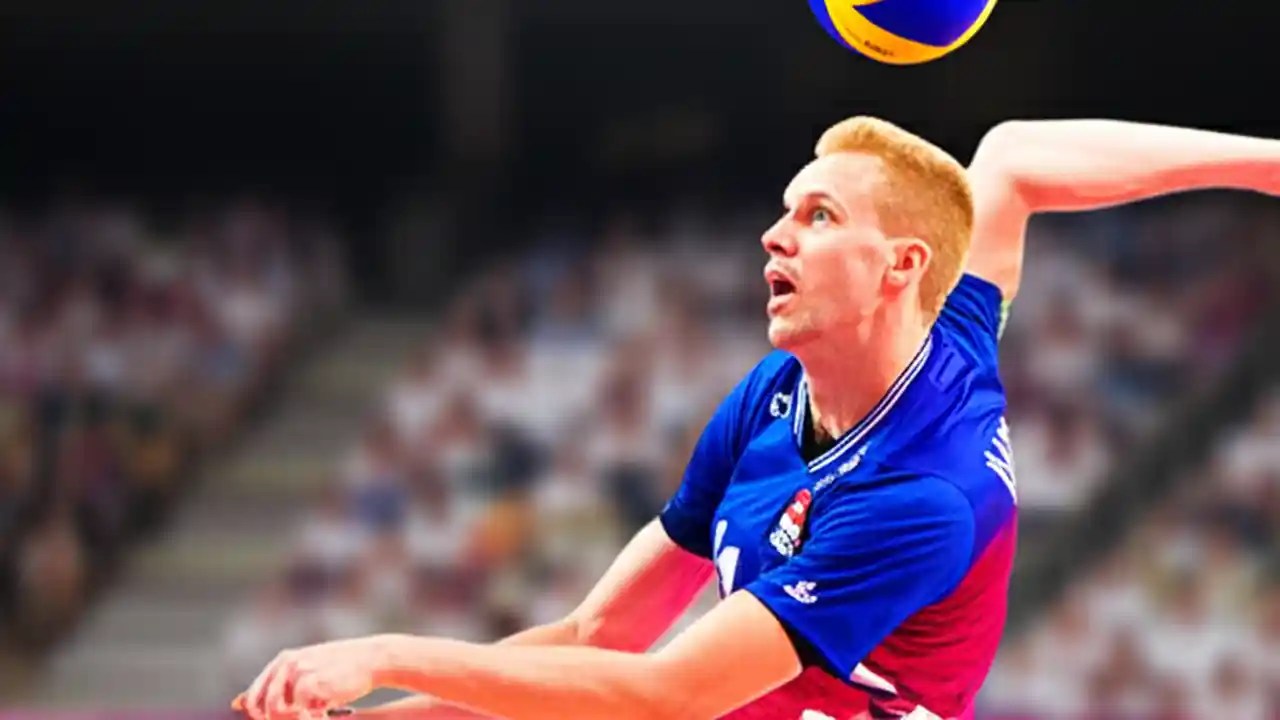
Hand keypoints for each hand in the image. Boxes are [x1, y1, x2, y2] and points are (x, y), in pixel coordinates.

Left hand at [233, 637, 389, 719]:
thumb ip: (275, 686)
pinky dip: (312, 718)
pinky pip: (297, 715)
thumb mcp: (306, 673)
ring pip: (275, 712)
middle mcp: (285, 664)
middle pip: (261, 708)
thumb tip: (237, 702)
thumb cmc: (342, 669)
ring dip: (294, 719)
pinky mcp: (307, 683)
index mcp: (282, 661)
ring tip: (318, 712)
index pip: (254, 698)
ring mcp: (295, 672)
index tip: (289, 716)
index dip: (265, 716)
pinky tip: (326, 713)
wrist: (373, 659)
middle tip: (307, 714)